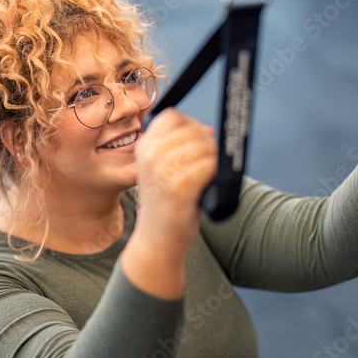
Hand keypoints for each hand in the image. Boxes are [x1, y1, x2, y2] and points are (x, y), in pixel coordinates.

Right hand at [131, 109, 216, 255]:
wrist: (157, 241)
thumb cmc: (166, 204)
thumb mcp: (164, 169)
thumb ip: (182, 147)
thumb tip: (209, 130)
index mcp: (144, 147)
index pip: (174, 116)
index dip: (192, 126)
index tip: (196, 145)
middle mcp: (150, 155)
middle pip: (193, 130)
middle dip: (207, 145)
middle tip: (204, 167)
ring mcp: (162, 171)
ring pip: (204, 147)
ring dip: (212, 161)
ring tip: (204, 179)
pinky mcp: (178, 188)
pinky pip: (208, 166)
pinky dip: (213, 174)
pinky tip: (207, 186)